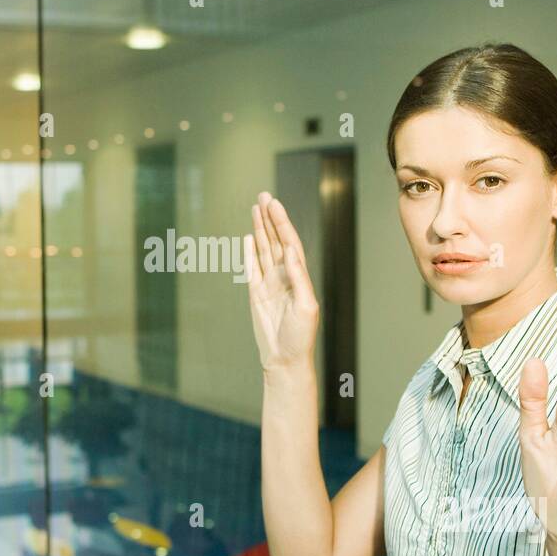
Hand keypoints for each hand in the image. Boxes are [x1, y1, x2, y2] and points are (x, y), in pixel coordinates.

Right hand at [244, 191, 319, 372]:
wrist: (284, 359)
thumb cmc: (300, 337)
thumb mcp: (306, 306)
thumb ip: (299, 278)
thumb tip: (289, 252)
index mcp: (298, 277)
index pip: (289, 243)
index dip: (282, 223)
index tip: (274, 205)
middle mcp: (284, 276)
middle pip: (275, 240)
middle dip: (270, 218)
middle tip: (263, 196)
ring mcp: (269, 284)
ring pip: (263, 250)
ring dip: (260, 229)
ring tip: (255, 208)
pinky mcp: (256, 294)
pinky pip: (252, 268)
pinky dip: (250, 252)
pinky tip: (250, 237)